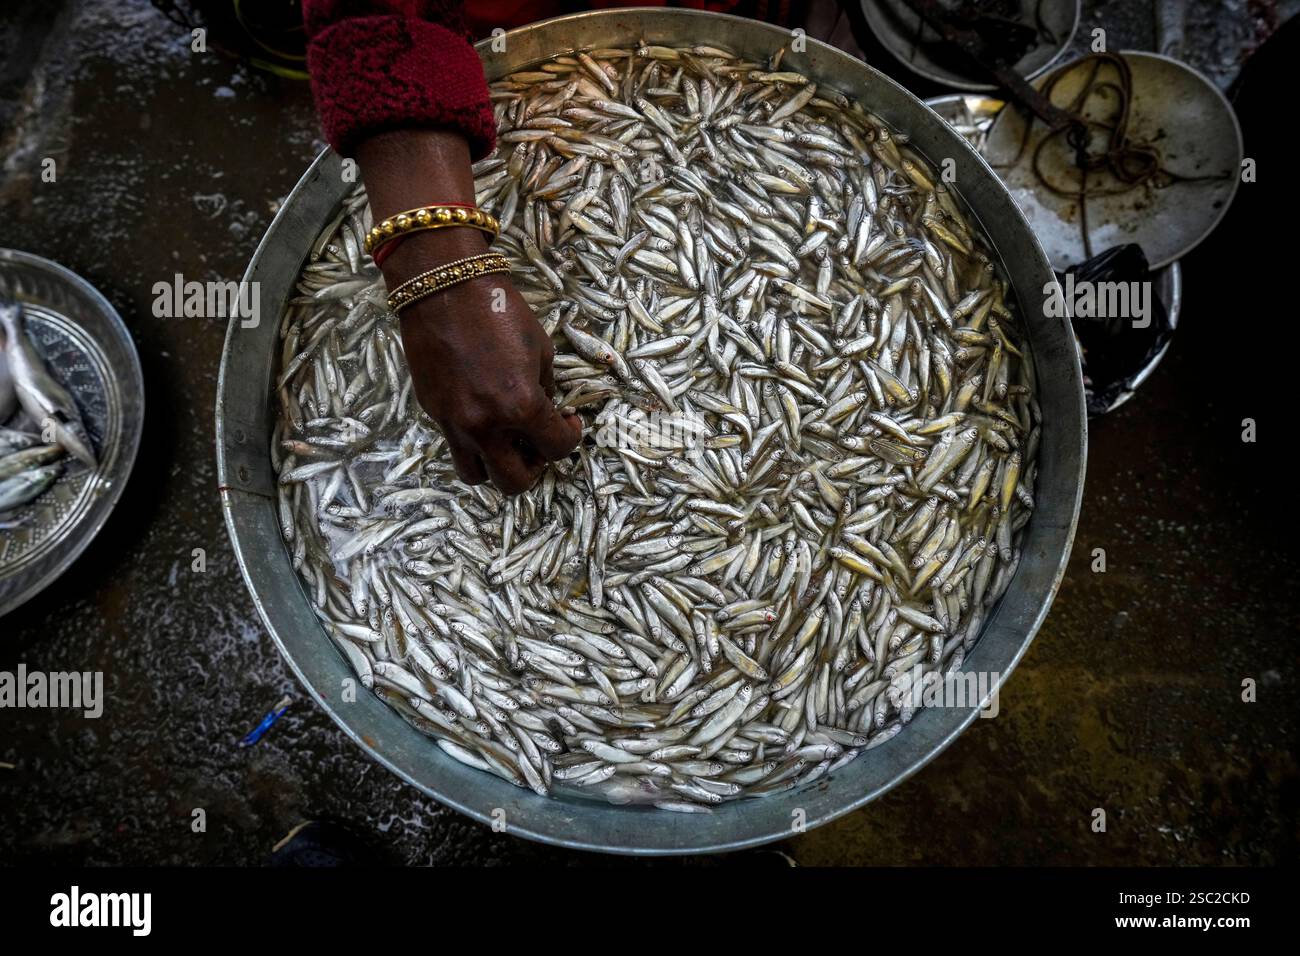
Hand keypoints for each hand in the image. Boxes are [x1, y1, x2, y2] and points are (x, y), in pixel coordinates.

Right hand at [398, 270, 581, 493]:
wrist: (443, 287)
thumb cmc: (499, 310)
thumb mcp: (540, 348)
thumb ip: (545, 388)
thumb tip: (546, 410)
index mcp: (522, 407)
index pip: (557, 449)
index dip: (570, 436)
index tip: (567, 422)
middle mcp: (487, 426)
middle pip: (514, 482)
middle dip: (533, 466)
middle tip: (536, 442)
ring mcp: (455, 424)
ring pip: (476, 476)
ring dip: (496, 466)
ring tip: (505, 441)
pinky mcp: (433, 413)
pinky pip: (455, 447)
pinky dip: (473, 444)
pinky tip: (482, 417)